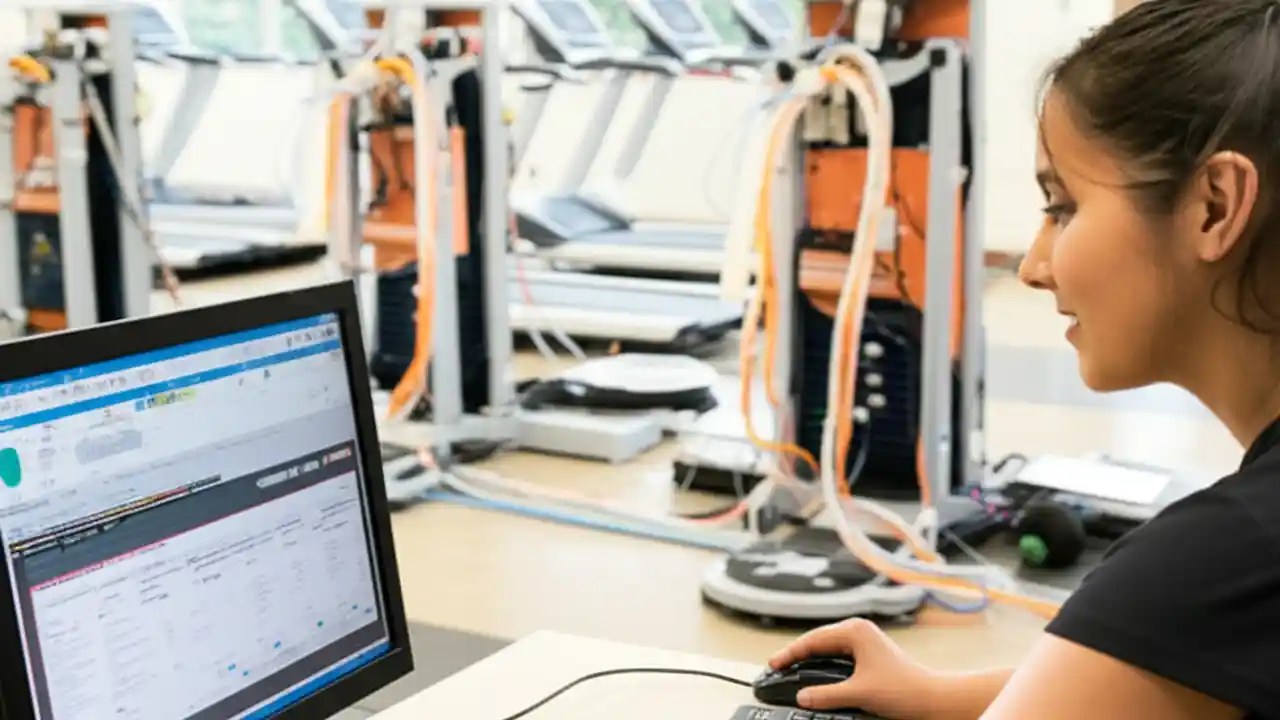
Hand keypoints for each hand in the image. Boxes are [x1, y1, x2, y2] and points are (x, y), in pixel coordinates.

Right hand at [768, 618, 941, 718]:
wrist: (932, 698)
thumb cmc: (904, 689)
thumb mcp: (859, 693)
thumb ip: (826, 695)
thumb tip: (802, 696)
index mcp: (855, 631)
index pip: (812, 640)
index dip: (790, 653)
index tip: (773, 664)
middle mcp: (859, 631)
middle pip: (818, 640)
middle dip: (797, 654)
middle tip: (777, 668)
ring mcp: (865, 642)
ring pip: (827, 647)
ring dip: (809, 659)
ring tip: (791, 669)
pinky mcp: (869, 654)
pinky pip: (837, 655)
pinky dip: (823, 664)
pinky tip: (815, 673)